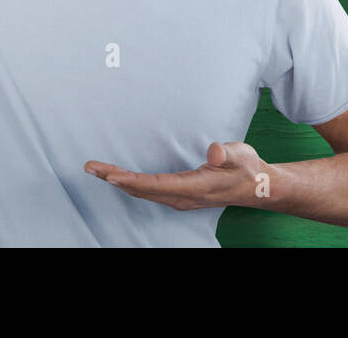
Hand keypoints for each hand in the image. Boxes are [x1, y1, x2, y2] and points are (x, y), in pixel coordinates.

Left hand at [84, 141, 269, 210]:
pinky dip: (130, 185)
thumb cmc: (247, 167)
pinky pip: (149, 192)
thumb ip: (226, 152)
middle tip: (90, 167)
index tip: (111, 175)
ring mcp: (181, 199)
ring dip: (119, 182)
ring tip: (97, 170)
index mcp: (196, 187)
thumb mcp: (241, 154)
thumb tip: (212, 149)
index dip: (132, 181)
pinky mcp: (180, 196)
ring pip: (143, 193)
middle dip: (115, 179)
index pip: (157, 185)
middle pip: (142, 190)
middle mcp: (184, 197)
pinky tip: (120, 178)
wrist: (256, 187)